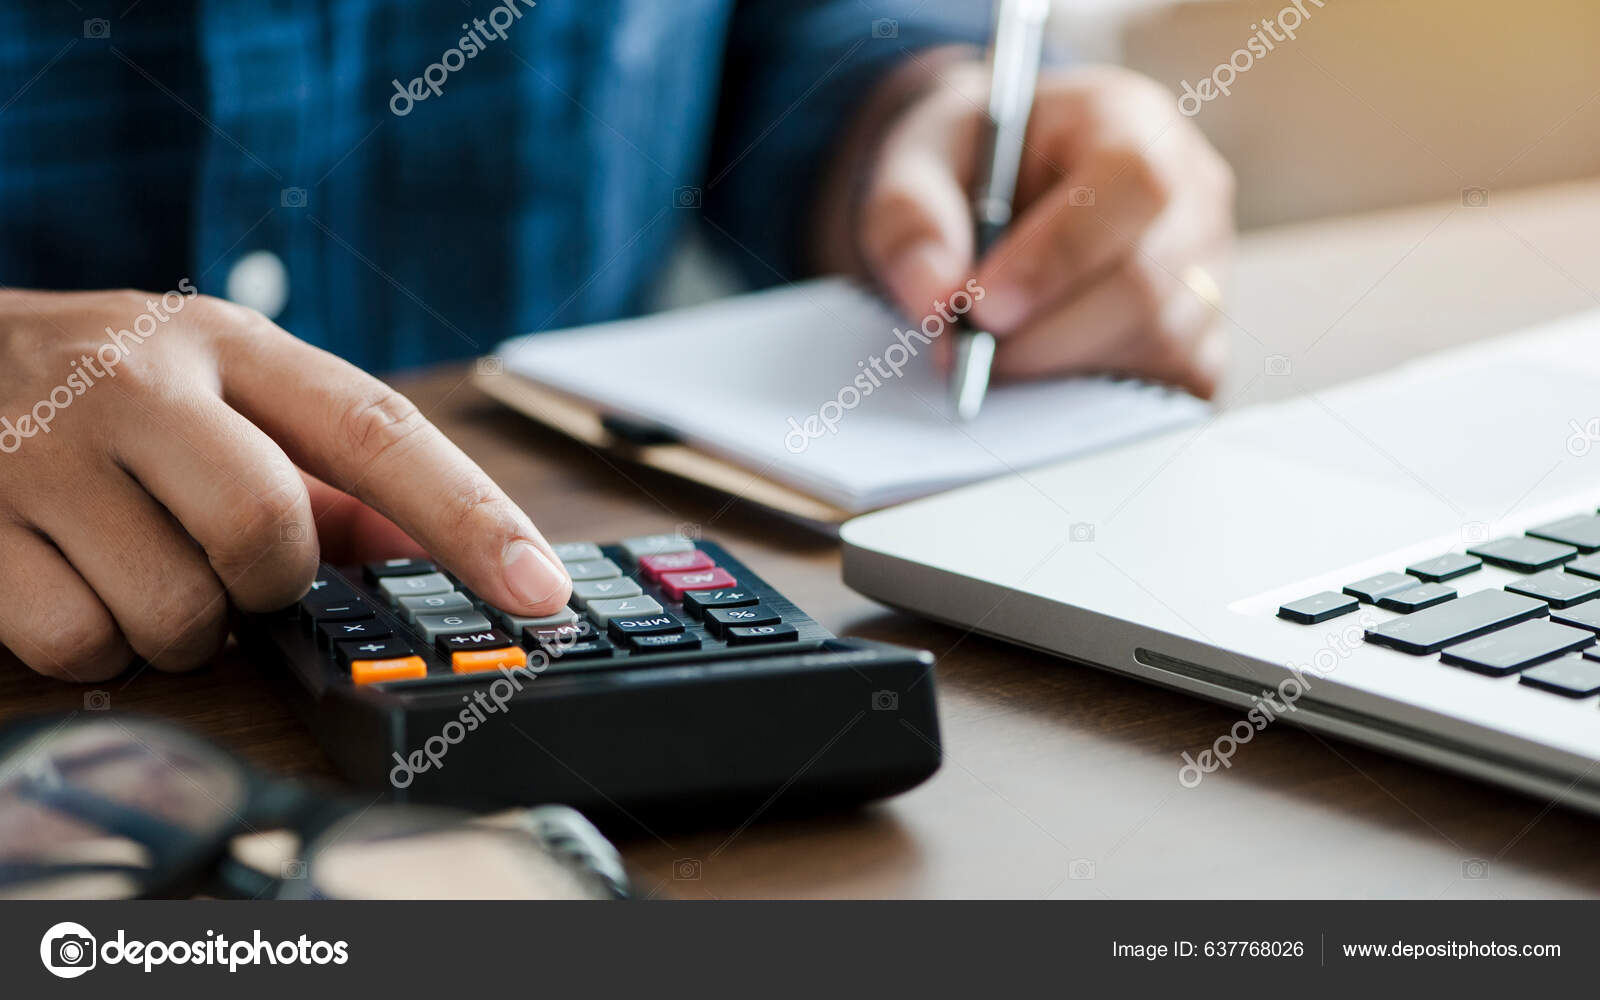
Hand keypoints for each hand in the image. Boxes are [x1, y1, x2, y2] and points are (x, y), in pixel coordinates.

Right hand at [0, 288, 570, 680]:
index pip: (377, 429)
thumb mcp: (217, 393)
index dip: (471, 515)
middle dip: (271, 584)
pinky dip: (96, 643)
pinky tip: (74, 583)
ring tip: (140, 566)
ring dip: (182, 626)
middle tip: (234, 567)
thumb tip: (437, 551)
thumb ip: (323, 472)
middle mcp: (139, 381)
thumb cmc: (103, 393)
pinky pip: (77, 641)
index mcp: (228, 342)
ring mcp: (43, 450)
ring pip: (177, 609)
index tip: (543, 588)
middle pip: (270, 532)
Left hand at [853, 62, 1235, 397]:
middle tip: (961, 349)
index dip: (1059, 255)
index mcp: (1133, 123)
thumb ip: (914, 221)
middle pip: (1145, 285)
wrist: (993, 191)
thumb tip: (935, 302)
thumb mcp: (916, 164)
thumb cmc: (967, 168)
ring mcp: (1207, 275)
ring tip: (988, 354)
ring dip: (1057, 370)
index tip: (980, 307)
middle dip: (1040, 335)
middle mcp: (1192, 198)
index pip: (1133, 185)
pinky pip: (1162, 391)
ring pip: (1155, 346)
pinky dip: (1087, 398)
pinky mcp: (1199, 344)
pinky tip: (1034, 373)